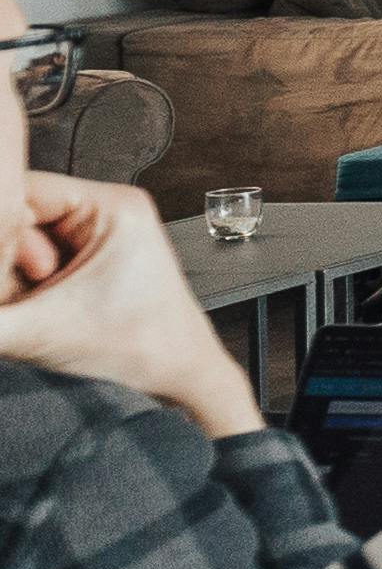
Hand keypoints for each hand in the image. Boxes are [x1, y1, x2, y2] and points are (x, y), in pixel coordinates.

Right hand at [2, 175, 260, 442]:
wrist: (177, 378)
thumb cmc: (137, 350)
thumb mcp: (37, 332)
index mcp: (110, 206)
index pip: (16, 190)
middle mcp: (106, 207)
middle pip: (13, 215)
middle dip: (2, 261)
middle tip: (18, 300)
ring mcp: (97, 230)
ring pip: (15, 239)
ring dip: (7, 277)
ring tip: (29, 308)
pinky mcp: (88, 255)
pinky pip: (29, 258)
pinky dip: (18, 286)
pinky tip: (33, 309)